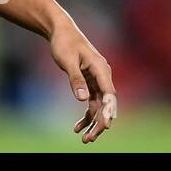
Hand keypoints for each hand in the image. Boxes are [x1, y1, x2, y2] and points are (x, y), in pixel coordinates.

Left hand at [49, 22, 116, 143]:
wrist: (60, 31)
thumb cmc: (64, 43)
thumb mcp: (67, 60)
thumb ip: (75, 79)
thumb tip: (83, 99)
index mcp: (101, 69)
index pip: (109, 94)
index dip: (108, 111)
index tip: (105, 125)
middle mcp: (103, 76)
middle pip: (106, 104)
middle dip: (100, 122)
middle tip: (90, 139)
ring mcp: (97, 80)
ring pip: (99, 106)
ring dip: (93, 123)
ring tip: (84, 139)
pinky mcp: (89, 82)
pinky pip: (91, 102)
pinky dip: (86, 114)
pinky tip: (77, 127)